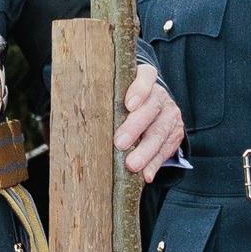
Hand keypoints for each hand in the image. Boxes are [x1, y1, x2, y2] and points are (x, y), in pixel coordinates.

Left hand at [114, 62, 184, 182]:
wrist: (153, 110)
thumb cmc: (123, 101)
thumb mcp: (117, 92)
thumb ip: (106, 97)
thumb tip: (75, 112)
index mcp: (145, 80)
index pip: (146, 76)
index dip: (139, 89)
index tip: (128, 105)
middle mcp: (160, 96)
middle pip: (151, 108)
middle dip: (135, 127)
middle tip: (120, 143)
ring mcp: (169, 115)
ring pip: (160, 132)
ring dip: (146, 151)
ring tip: (132, 165)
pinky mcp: (174, 134)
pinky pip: (165, 150)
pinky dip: (154, 164)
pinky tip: (145, 174)